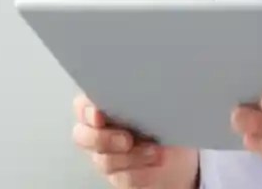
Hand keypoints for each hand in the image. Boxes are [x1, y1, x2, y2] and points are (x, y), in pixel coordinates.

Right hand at [72, 94, 199, 188]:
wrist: (179, 155)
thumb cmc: (165, 122)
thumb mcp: (157, 102)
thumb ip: (141, 96)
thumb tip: (142, 85)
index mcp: (104, 107)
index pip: (82, 106)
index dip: (86, 110)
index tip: (99, 114)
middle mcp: (100, 132)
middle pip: (82, 136)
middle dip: (103, 139)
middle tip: (127, 139)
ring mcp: (107, 156)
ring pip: (103, 160)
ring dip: (130, 157)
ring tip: (153, 150)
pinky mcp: (119, 177)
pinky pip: (122, 177)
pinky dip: (140, 171)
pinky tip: (154, 161)